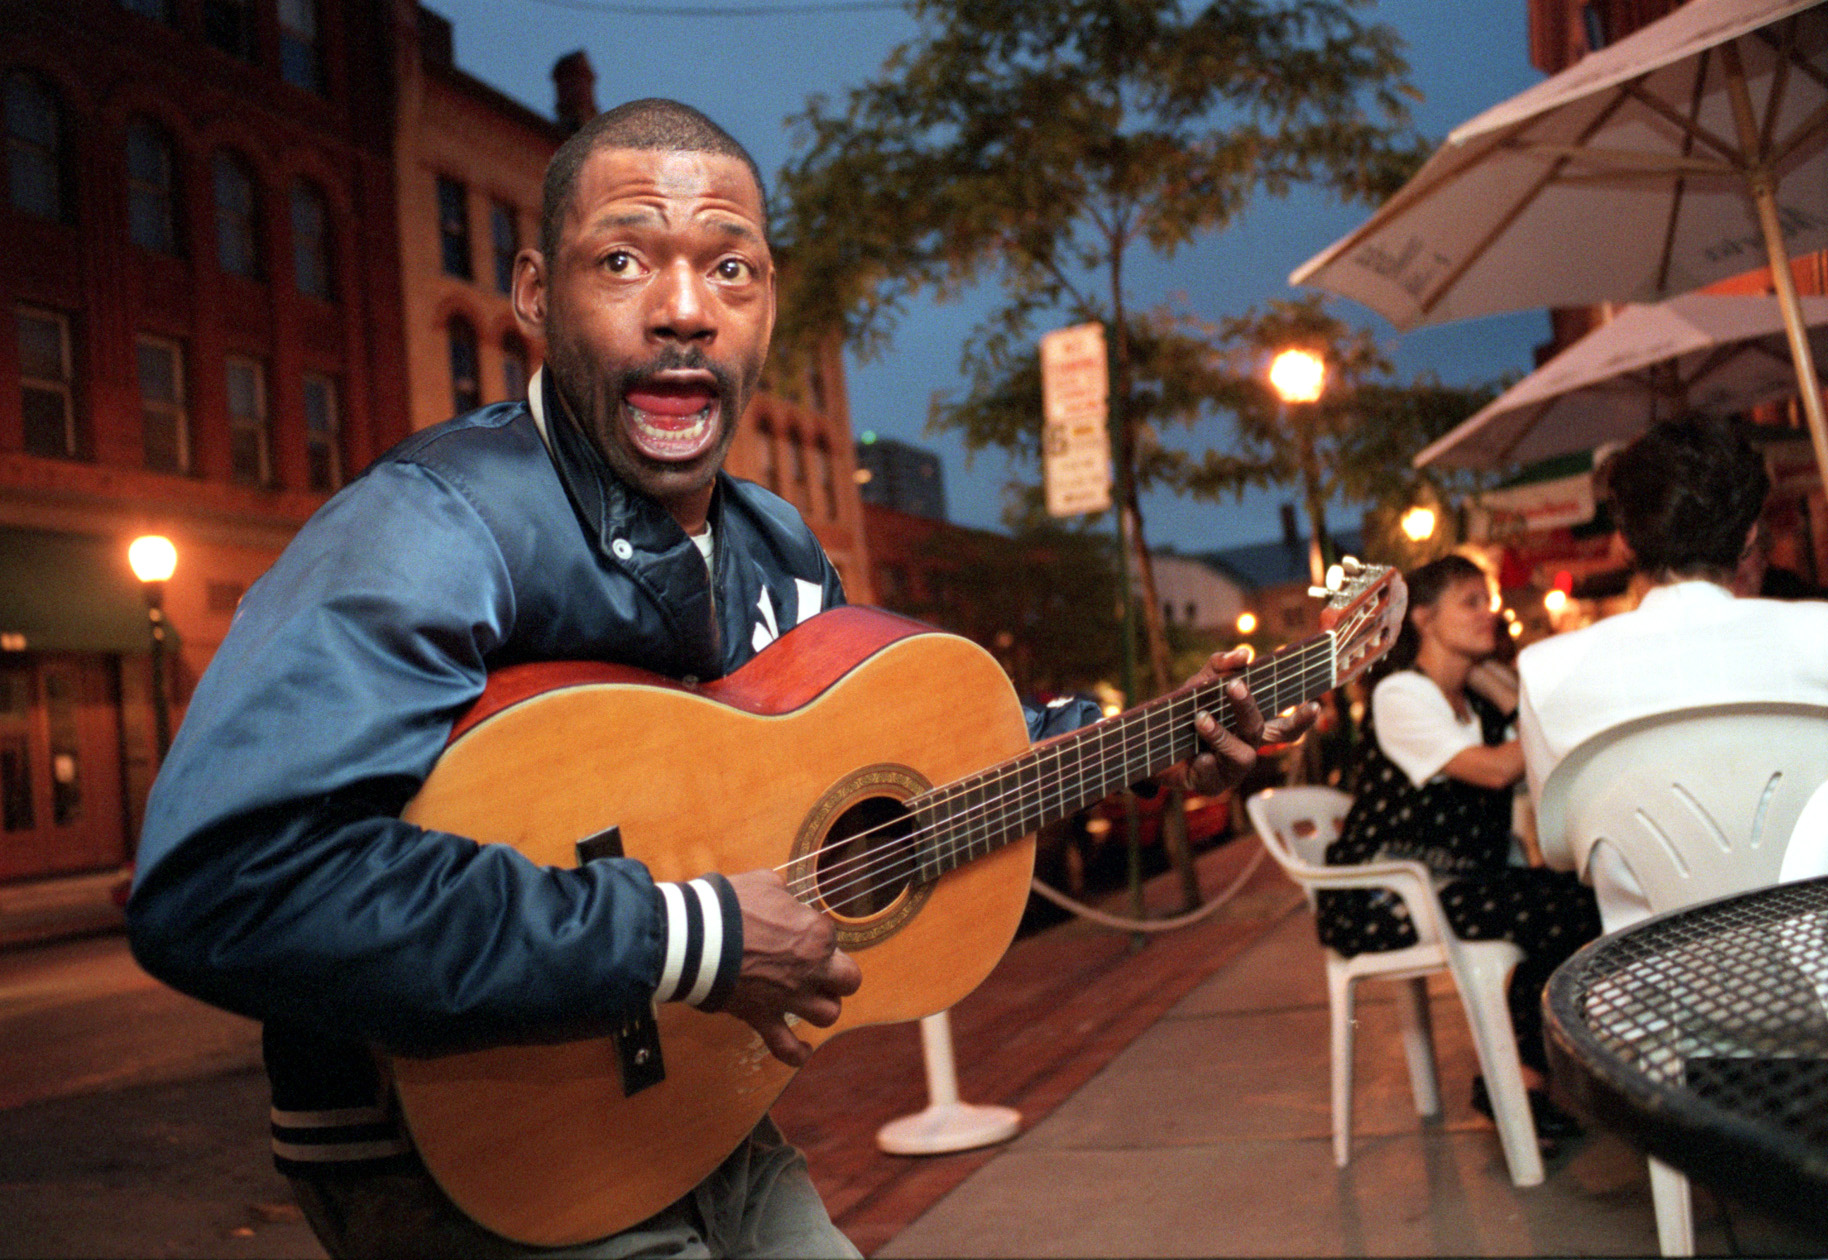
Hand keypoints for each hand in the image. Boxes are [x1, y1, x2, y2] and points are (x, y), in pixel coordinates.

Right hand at [719, 869, 861, 1067]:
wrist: (695, 936)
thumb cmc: (730, 905)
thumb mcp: (764, 882)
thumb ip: (782, 893)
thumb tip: (781, 897)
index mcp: (816, 933)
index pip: (831, 937)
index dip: (815, 934)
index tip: (794, 931)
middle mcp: (812, 969)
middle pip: (849, 981)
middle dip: (839, 977)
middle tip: (821, 971)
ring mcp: (789, 996)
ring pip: (828, 1014)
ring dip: (822, 1008)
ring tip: (810, 1000)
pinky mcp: (763, 1017)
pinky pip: (787, 1047)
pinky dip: (798, 1053)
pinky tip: (805, 1050)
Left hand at [1165, 648, 1319, 795]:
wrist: (1149, 741)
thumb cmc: (1184, 713)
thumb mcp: (1201, 683)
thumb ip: (1221, 665)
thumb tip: (1245, 655)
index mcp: (1252, 728)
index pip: (1285, 727)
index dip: (1302, 720)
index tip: (1313, 705)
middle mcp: (1247, 749)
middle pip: (1260, 731)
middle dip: (1248, 708)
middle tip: (1234, 685)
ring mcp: (1231, 770)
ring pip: (1242, 755)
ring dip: (1222, 735)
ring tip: (1200, 719)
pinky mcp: (1211, 785)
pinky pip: (1214, 774)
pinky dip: (1205, 761)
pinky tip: (1195, 756)